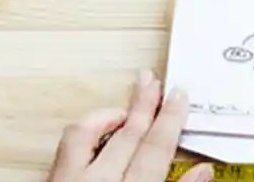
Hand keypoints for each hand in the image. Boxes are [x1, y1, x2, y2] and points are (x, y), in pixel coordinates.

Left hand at [48, 69, 212, 181]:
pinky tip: (91, 133)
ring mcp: (68, 181)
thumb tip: (202, 172)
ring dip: (106, 116)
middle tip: (152, 82)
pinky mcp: (50, 180)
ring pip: (84, 134)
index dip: (169, 120)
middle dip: (142, 105)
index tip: (178, 96)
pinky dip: (82, 135)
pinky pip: (64, 148)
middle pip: (125, 135)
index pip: (155, 149)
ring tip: (122, 107)